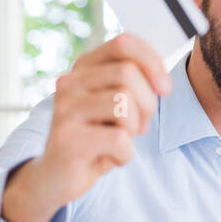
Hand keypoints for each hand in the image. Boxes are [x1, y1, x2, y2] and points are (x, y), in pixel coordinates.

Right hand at [37, 33, 173, 208]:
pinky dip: (125, 155)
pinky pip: (119, 139)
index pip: (122, 43)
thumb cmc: (94, 139)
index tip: (165, 89)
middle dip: (147, 103)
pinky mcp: (68, 139)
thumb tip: (162, 83)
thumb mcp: (116, 107)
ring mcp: (65, 110)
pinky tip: (109, 158)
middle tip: (140, 126)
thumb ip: (134, 86)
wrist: (56, 178)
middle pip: (127, 73)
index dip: (152, 62)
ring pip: (124, 104)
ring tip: (120, 142)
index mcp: (82, 69)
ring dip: (134, 129)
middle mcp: (69, 83)